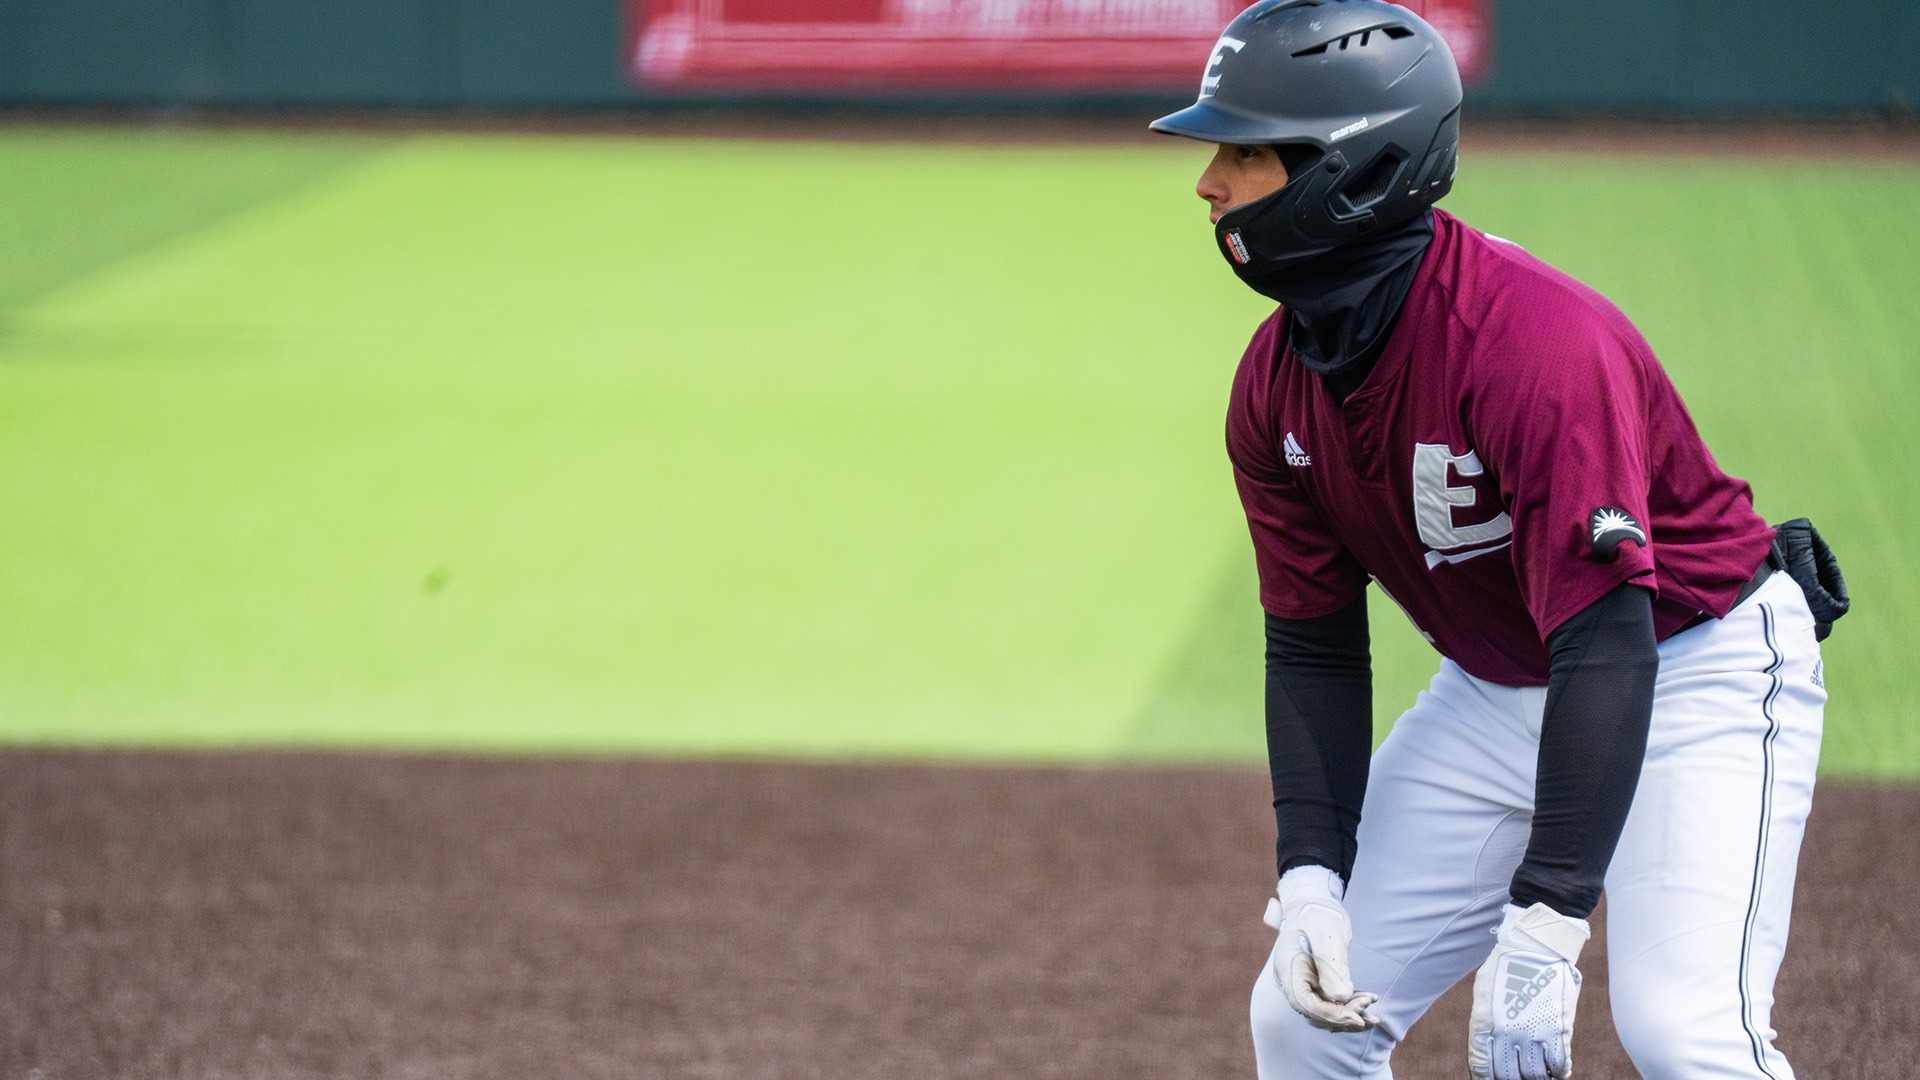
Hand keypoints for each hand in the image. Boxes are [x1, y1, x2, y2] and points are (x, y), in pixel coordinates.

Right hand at [1262, 865, 1379, 1031]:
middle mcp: (1293, 980)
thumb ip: (1331, 965)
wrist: (1315, 903)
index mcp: (1289, 968)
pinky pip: (1332, 1000)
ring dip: (1349, 1013)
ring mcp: (1304, 982)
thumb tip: (1341, 996)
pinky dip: (1350, 1003)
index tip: (1356, 1018)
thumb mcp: (1326, 934)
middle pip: (1315, 1011)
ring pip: (1325, 1009)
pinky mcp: (1317, 982)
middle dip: (1343, 1016)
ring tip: (1374, 1011)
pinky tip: (1370, 999)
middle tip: (1370, 1010)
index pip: (1306, 1002)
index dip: (1330, 1014)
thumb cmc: (1318, 913)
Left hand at [1468, 902, 1590, 1079]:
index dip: (1486, 1078)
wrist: (1536, 945)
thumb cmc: (1506, 964)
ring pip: (1535, 1075)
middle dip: (1513, 1079)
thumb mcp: (1484, 990)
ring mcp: (1533, 1033)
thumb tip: (1488, 1044)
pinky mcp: (1558, 1030)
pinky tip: (1557, 1070)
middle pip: (1509, 1076)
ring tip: (1539, 1073)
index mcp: (1484, 1023)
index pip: (1481, 1066)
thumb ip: (1485, 1020)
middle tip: (1518, 1075)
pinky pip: (1559, 1065)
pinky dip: (1559, 1072)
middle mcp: (1506, 1033)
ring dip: (1537, 1077)